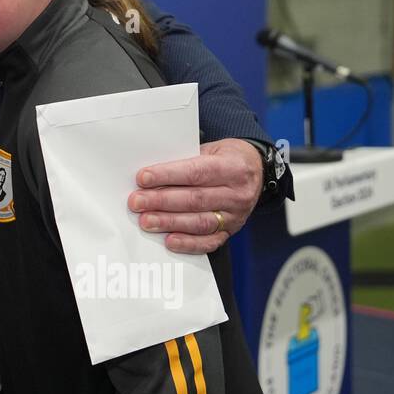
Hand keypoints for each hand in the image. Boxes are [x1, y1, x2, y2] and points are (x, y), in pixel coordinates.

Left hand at [128, 138, 263, 254]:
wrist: (256, 170)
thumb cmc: (227, 158)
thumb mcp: (211, 150)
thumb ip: (185, 161)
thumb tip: (151, 174)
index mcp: (232, 167)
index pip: (196, 172)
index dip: (168, 175)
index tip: (143, 178)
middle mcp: (237, 193)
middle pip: (195, 199)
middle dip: (161, 201)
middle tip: (137, 202)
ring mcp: (235, 215)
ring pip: (200, 222)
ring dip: (169, 223)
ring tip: (146, 221)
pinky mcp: (231, 231)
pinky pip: (209, 242)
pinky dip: (188, 243)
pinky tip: (169, 241)